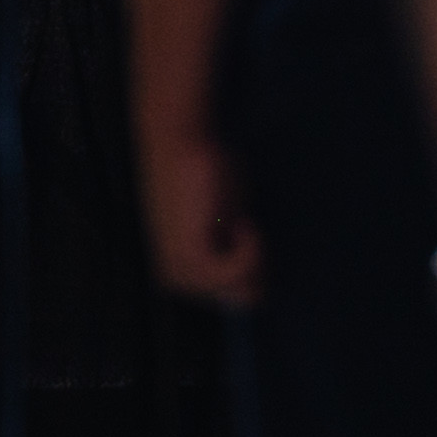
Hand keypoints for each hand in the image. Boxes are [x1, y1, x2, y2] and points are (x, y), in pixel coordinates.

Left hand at [141, 131, 259, 304]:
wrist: (180, 137)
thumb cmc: (206, 169)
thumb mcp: (228, 218)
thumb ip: (236, 249)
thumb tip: (259, 286)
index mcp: (183, 273)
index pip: (234, 297)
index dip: (255, 264)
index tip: (243, 228)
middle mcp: (177, 279)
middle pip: (244, 299)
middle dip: (258, 263)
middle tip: (244, 224)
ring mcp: (181, 272)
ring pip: (247, 291)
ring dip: (255, 253)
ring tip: (237, 219)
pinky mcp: (191, 258)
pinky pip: (241, 273)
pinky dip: (252, 248)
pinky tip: (238, 221)